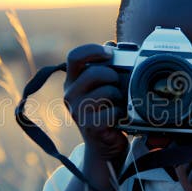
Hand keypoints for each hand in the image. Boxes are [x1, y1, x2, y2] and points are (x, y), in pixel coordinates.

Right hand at [64, 44, 128, 163]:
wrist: (104, 146)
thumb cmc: (105, 112)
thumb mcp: (101, 87)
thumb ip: (104, 66)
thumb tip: (111, 45)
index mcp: (71, 81)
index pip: (75, 56)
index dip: (93, 50)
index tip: (110, 54)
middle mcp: (70, 95)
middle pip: (94, 72)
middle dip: (113, 76)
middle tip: (118, 84)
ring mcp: (78, 111)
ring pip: (107, 91)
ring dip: (119, 96)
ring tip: (118, 103)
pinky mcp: (90, 126)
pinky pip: (113, 111)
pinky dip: (121, 113)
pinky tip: (118, 117)